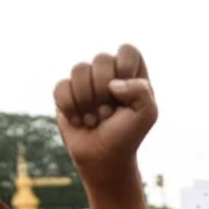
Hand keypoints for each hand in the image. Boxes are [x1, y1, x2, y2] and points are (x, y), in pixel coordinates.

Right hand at [52, 44, 156, 184]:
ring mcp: (85, 81)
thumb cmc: (127, 135)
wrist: (102, 158)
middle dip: (105, 90)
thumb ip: (142, 91)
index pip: (128, 50)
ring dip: (87, 100)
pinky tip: (79, 120)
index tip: (125, 94)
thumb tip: (113, 84)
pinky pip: (61, 87)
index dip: (125, 68)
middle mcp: (108, 73)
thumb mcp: (146, 115)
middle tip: (109, 112)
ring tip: (95, 119)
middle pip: (101, 58)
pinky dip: (70, 108)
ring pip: (79, 69)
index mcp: (132, 74)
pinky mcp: (66, 92)